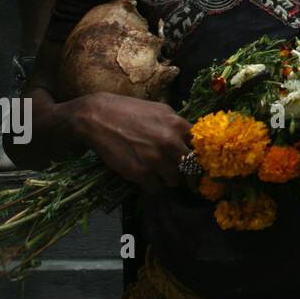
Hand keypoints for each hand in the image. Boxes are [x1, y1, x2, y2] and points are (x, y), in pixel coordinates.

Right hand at [73, 92, 192, 192]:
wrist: (99, 117)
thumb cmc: (130, 111)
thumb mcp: (161, 110)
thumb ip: (177, 125)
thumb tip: (190, 138)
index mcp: (178, 125)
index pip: (201, 147)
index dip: (200, 155)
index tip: (197, 161)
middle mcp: (170, 143)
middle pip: (190, 167)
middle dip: (186, 171)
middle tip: (180, 171)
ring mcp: (155, 160)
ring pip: (174, 180)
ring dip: (169, 179)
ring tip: (160, 173)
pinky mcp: (139, 173)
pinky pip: (156, 188)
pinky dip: (153, 185)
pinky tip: (147, 177)